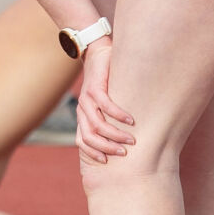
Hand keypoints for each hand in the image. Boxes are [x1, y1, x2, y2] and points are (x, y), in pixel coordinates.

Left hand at [75, 39, 134, 164]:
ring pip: (97, 124)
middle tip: (124, 153)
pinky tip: (131, 120)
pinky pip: (106, 105)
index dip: (93, 152)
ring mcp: (86, 99)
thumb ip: (110, 116)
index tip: (108, 161)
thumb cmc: (106, 80)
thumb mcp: (105, 101)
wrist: (97, 53)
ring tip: (131, 139)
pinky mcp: (94, 87)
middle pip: (89, 136)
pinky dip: (119, 115)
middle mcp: (82, 109)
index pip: (82, 141)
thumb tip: (127, 137)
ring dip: (115, 134)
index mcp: (83, 116)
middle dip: (107, 147)